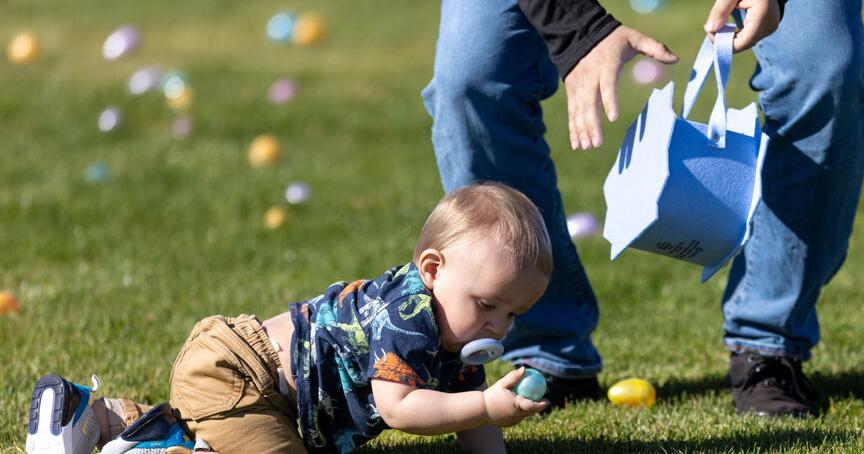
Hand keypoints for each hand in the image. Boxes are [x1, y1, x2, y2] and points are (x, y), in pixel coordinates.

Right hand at [482, 367, 548, 426]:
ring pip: (524, 415)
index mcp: (516, 405)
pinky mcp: (508, 424)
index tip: (547, 401)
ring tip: (529, 402)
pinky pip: (516, 418)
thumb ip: (513, 376)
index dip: (541, 405)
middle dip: (537, 407)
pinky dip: (518, 412)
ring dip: (527, 410)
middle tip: (542, 400)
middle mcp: (516, 415)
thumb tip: (524, 368)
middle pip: (531, 412)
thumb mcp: (502, 384)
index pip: (533, 406)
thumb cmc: (491, 395)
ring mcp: (512, 421)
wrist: (479, 410)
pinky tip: (516, 407)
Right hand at [564, 26, 677, 150]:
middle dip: (592, 124)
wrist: (579, 34)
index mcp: (606, 64)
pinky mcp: (572, 92)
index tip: (613, 118)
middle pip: (589, 103)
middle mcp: (590, 77)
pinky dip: (573, 129)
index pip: (607, 84)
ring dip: (581, 130)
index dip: (609, 101)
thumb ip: (655, 48)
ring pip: (578, 111)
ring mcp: (579, 86)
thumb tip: (676, 59)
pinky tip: (577, 144)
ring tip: (587, 147)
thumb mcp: (634, 38)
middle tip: (598, 143)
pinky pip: (572, 112)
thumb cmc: (613, 39)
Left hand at [704, 0, 780, 51]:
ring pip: (745, 43)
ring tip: (720, 25)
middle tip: (711, 27)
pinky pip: (749, 38)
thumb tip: (710, 29)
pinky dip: (736, 35)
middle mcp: (769, 25)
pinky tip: (728, 28)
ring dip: (729, 38)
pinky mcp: (768, 28)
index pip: (741, 43)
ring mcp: (770, 28)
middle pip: (742, 45)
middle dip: (724, 40)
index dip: (722, 43)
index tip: (710, 31)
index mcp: (761, 14)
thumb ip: (720, 10)